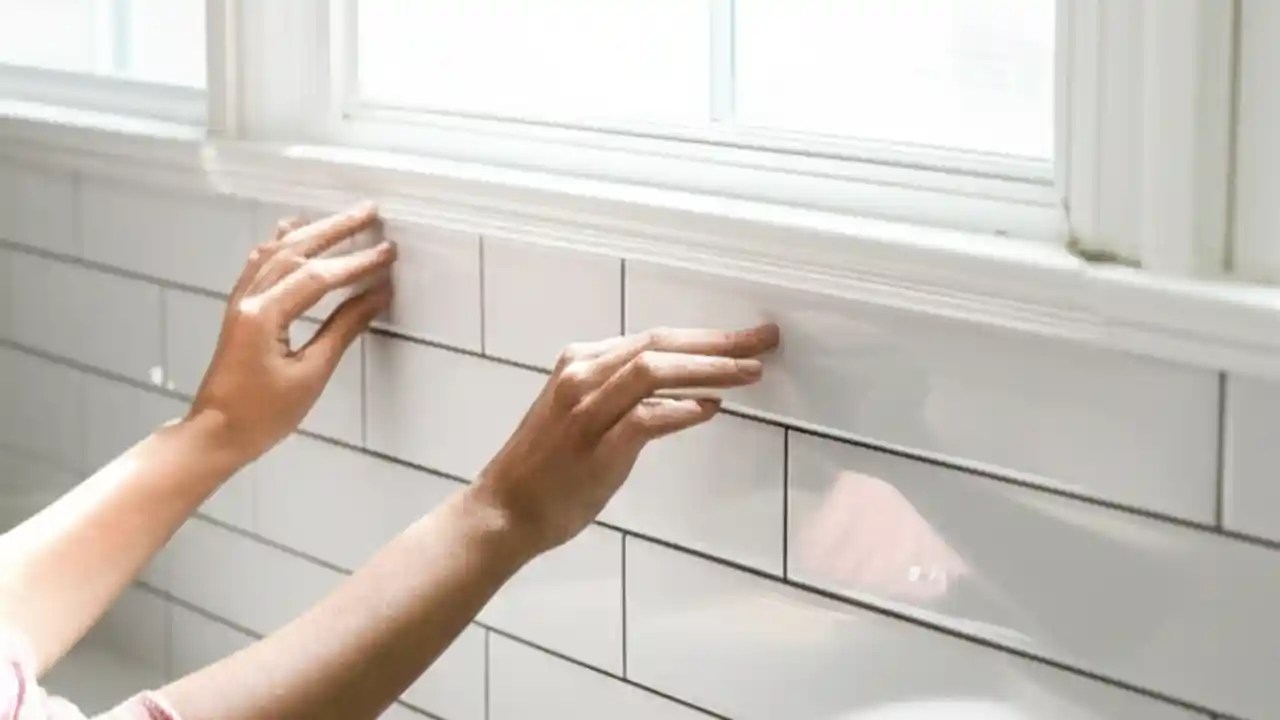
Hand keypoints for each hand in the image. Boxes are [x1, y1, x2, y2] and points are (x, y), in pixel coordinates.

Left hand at [189, 202, 396, 462]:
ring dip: (312, 231)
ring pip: (276, 251)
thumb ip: (343, 328)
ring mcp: (240, 300)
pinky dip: (283, 243)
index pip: (317, 277)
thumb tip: (375, 295)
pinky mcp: (239, 308)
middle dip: (335, 229)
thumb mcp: (311, 374)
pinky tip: (294, 232)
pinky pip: (260, 262)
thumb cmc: (264, 415)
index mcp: (264, 316)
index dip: (356, 263)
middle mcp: (248, 299)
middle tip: (370, 212)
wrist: (216, 433)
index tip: (388, 252)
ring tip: (342, 218)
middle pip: (295, 251)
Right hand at [471, 324, 780, 552]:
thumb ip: (627, 397)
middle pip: (660, 344)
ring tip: (750, 372)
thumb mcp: (585, 415)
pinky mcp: (594, 446)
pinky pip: (645, 418)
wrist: (504, 510)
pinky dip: (681, 410)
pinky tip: (711, 410)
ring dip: (709, 368)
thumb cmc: (547, 467)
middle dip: (718, 341)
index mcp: (582, 361)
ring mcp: (585, 409)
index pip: (654, 338)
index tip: (745, 337)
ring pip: (654, 370)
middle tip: (764, 339)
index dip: (705, 336)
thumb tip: (690, 393)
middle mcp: (582, 374)